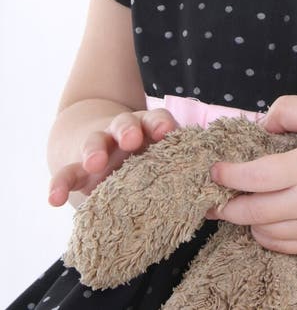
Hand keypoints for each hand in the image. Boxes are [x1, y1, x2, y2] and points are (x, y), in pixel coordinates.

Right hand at [48, 109, 178, 206]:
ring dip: (95, 150)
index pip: (158, 121)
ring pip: (96, 143)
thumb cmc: (146, 158)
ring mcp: (99, 149)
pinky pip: (66, 174)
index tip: (166, 133)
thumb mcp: (163, 158)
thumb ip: (184, 172)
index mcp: (150, 131)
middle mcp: (124, 135)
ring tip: (93, 162)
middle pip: (126, 125)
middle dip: (129, 130)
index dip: (162, 125)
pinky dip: (59, 184)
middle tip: (131, 140)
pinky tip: (53, 199)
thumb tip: (218, 196)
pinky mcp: (78, 169)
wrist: (102, 147)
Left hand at [206, 95, 296, 254]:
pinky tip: (262, 218)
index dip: (229, 175)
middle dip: (226, 205)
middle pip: (253, 210)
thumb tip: (261, 125)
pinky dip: (263, 233)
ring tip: (239, 204)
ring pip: (263, 231)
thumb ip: (289, 109)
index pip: (257, 176)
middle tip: (212, 198)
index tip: (214, 171)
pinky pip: (279, 245)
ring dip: (245, 219)